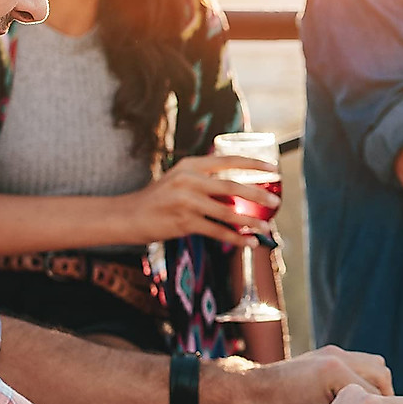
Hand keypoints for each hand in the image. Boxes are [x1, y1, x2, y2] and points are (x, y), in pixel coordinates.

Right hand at [121, 153, 279, 247]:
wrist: (126, 216)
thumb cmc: (157, 199)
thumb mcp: (179, 179)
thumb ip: (204, 180)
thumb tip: (237, 191)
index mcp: (191, 165)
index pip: (228, 160)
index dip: (253, 164)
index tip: (273, 169)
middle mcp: (189, 180)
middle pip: (232, 186)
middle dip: (257, 194)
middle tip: (276, 201)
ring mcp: (186, 201)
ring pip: (227, 212)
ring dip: (250, 221)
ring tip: (267, 228)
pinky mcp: (183, 222)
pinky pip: (216, 231)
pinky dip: (235, 238)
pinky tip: (248, 243)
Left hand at [238, 345, 394, 403]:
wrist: (258, 388)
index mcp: (336, 372)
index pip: (374, 394)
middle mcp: (339, 357)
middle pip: (381, 375)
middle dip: (386, 398)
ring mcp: (335, 352)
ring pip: (375, 366)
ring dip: (378, 386)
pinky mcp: (331, 353)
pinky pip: (360, 363)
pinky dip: (365, 379)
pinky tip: (358, 398)